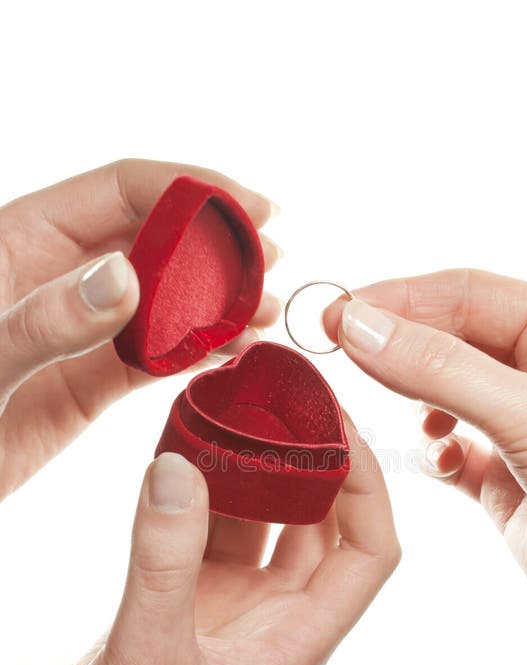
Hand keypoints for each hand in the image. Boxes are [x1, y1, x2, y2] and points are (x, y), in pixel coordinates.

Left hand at [0, 159, 281, 497]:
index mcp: (23, 238)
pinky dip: (196, 353)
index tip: (250, 207)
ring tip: (265, 312)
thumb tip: (126, 279)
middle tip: (271, 260)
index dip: (192, 188)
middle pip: (155, 239)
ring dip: (217, 302)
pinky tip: (232, 353)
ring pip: (163, 300)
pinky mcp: (89, 382)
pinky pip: (154, 356)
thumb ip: (47, 318)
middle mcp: (59, 275)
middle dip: (218, 244)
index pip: (123, 188)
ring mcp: (79, 329)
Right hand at [0, 423, 398, 664]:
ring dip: (258, 469)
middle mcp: (279, 616)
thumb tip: (179, 468)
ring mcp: (235, 606)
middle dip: (318, 461)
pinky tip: (184, 448)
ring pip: (265, 520)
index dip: (369, 487)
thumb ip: (162, 562)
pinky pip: (211, 529)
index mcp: (299, 638)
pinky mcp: (190, 600)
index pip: (369, 551)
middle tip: (294, 398)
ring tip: (243, 409)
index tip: (340, 427)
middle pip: (324, 523)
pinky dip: (204, 489)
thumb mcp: (149, 656)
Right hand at [324, 268, 526, 663]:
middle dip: (396, 346)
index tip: (336, 315)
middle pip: (449, 340)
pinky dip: (435, 453)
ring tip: (397, 412)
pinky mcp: (510, 484)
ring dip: (413, 399)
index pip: (464, 294)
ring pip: (445, 395)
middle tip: (337, 354)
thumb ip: (439, 369)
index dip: (398, 299)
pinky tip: (441, 460)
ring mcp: (525, 431)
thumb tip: (358, 326)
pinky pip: (454, 453)